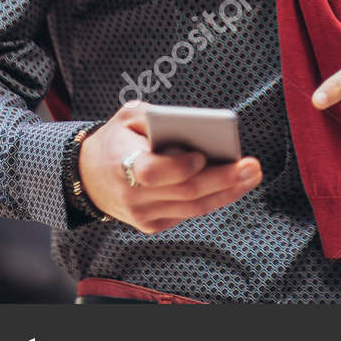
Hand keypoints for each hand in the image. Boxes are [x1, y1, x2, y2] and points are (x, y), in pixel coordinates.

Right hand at [79, 101, 261, 233]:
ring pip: (193, 208)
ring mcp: (143, 215)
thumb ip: (155, 116)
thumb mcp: (127, 117)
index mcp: (123, 166)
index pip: (154, 173)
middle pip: (185, 192)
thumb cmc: (116, 139)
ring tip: (252, 175)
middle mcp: (133, 197)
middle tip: (252, 166)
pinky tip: (234, 185)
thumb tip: (191, 124)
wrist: (88, 177)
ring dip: (228, 192)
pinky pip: (190, 213)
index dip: (180, 167)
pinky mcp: (153, 224)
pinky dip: (214, 199)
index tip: (202, 155)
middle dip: (223, 179)